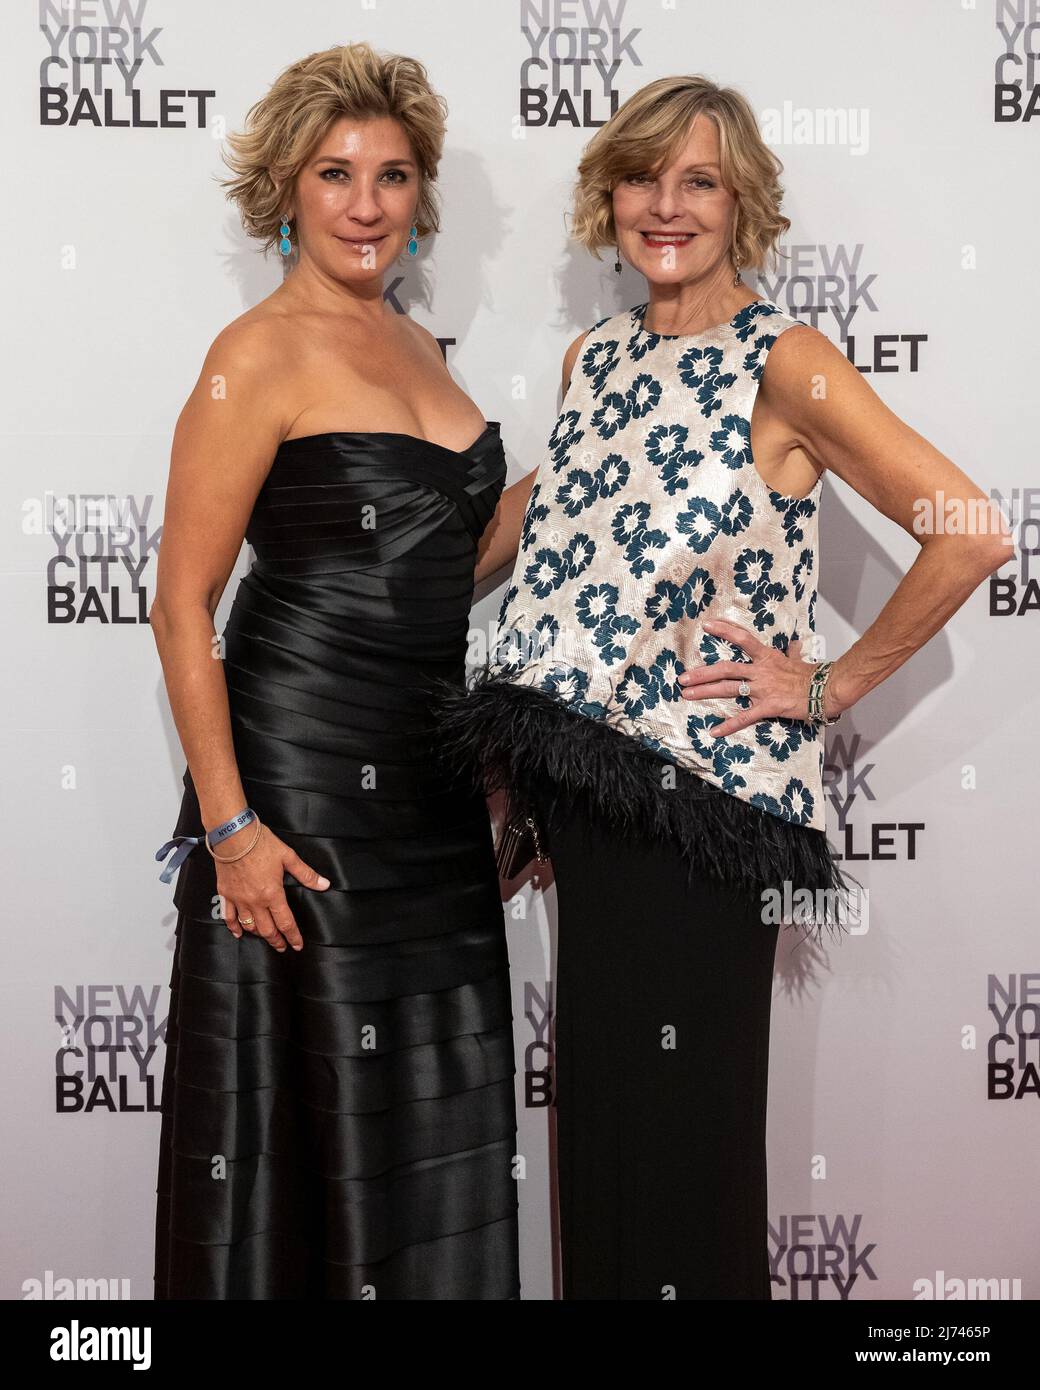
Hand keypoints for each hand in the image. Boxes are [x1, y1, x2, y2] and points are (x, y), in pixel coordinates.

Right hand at [213, 823, 329, 951]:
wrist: (233, 835)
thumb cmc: (260, 843)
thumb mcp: (288, 857)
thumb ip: (306, 874)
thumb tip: (324, 884)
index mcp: (272, 894)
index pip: (286, 923)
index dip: (293, 936)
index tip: (297, 945)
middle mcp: (255, 901)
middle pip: (267, 930)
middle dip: (276, 941)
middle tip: (282, 947)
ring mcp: (238, 899)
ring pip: (249, 926)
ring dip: (259, 935)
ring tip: (266, 938)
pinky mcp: (225, 894)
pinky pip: (228, 917)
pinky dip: (234, 927)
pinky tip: (238, 933)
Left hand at [677, 618, 840, 736]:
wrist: (826, 690)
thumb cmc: (812, 676)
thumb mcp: (799, 660)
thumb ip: (792, 653)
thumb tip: (795, 645)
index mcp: (767, 657)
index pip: (742, 638)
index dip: (724, 630)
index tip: (707, 625)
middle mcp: (761, 671)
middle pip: (726, 668)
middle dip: (702, 673)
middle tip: (683, 678)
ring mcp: (763, 689)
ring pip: (728, 689)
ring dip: (705, 692)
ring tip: (687, 696)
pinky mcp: (768, 707)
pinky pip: (745, 717)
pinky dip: (729, 726)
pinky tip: (714, 732)